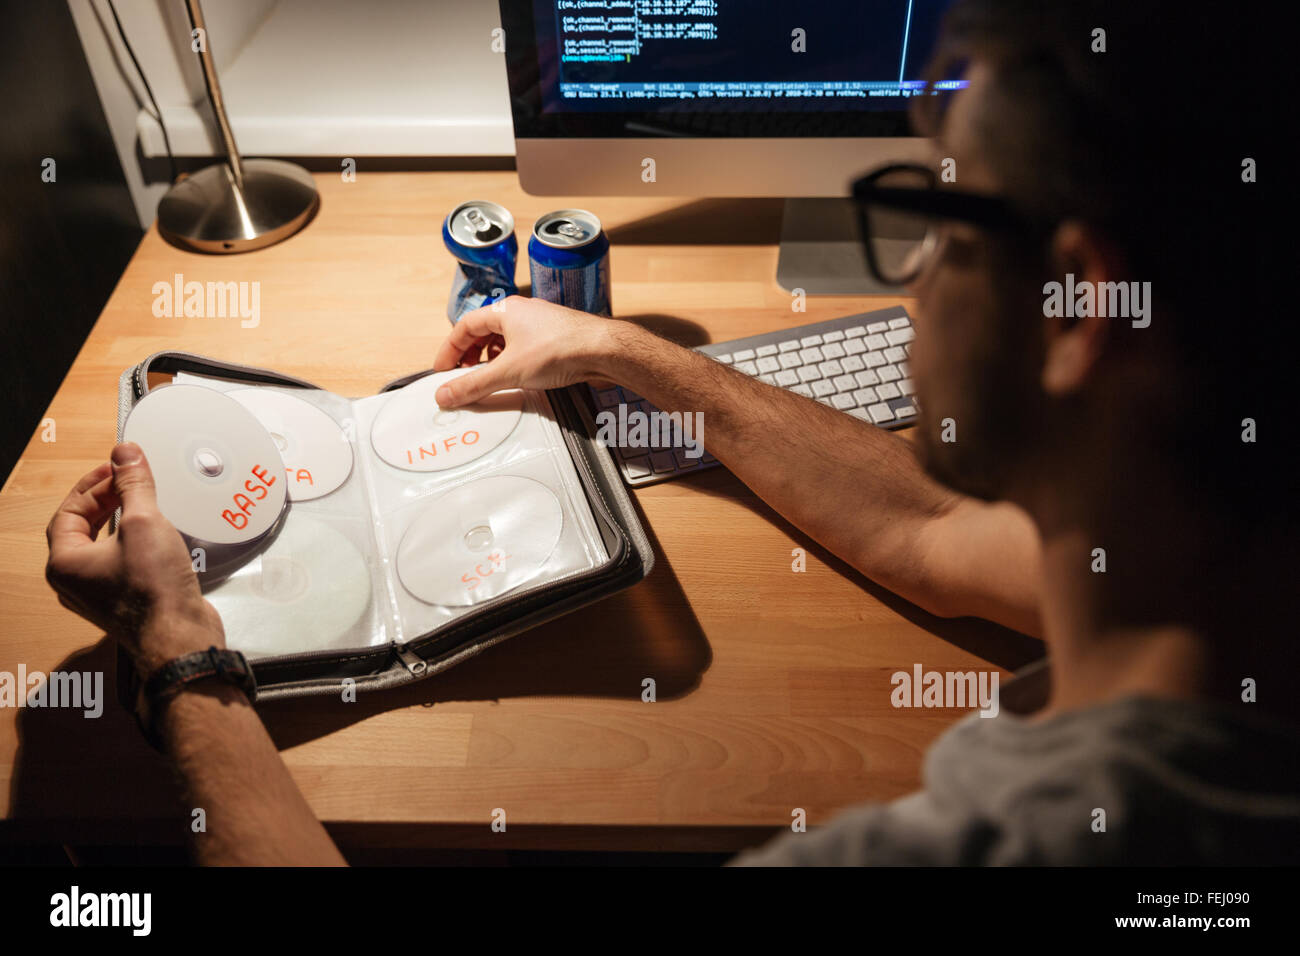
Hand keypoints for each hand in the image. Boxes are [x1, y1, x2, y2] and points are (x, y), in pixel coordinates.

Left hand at [45, 442, 224, 677]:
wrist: (181, 637)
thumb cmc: (154, 591)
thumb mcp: (143, 522)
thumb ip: (133, 484)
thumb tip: (124, 454)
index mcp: (65, 564)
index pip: (69, 511)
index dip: (93, 485)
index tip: (117, 468)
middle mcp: (76, 582)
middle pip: (83, 529)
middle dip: (106, 501)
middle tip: (129, 481)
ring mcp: (100, 594)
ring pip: (104, 547)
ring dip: (122, 522)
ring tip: (144, 503)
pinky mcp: (126, 601)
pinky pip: (122, 563)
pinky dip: (135, 543)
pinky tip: (157, 535)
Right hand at [431, 296, 621, 405]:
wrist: (602, 349)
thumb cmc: (559, 349)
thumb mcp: (508, 371)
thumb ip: (474, 384)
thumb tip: (445, 394)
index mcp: (505, 311)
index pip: (465, 326)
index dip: (450, 348)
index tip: (443, 369)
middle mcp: (521, 312)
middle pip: (484, 331)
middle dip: (470, 354)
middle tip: (463, 375)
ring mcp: (539, 324)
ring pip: (504, 339)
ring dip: (491, 358)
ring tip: (487, 377)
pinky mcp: (554, 338)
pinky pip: (523, 346)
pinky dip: (512, 360)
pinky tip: (515, 375)